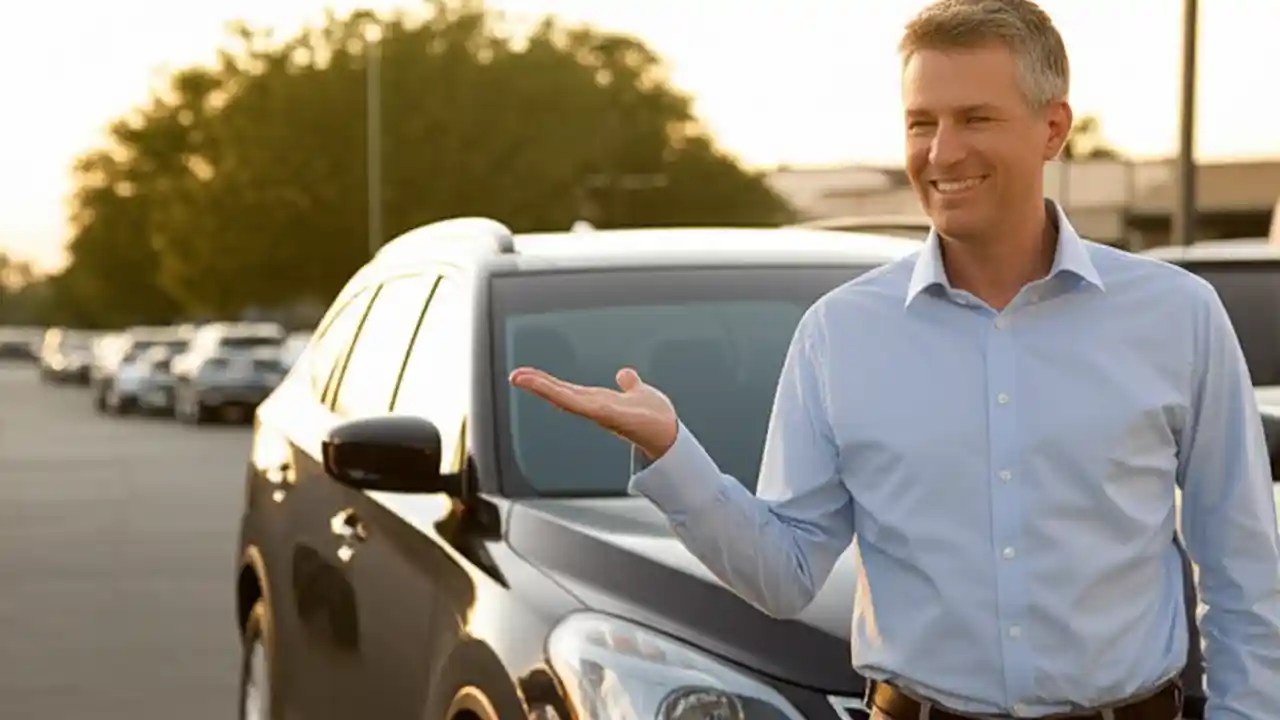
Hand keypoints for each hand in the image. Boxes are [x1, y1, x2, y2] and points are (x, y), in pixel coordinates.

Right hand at [508, 366, 678, 460]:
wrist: (669, 432)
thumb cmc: (654, 418)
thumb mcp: (638, 393)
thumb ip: (630, 385)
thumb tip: (625, 374)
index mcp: (598, 401)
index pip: (567, 390)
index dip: (546, 383)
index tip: (527, 375)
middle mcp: (594, 408)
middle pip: (560, 394)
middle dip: (537, 384)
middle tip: (515, 376)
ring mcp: (597, 413)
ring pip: (564, 398)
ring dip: (542, 388)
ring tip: (521, 378)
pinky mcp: (605, 415)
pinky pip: (580, 404)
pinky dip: (562, 397)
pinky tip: (550, 390)